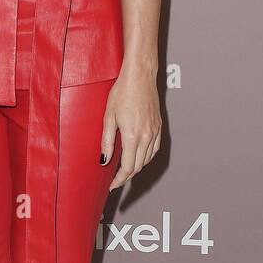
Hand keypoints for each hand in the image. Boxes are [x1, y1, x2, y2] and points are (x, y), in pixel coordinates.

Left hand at [101, 65, 161, 190]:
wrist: (140, 77)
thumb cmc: (122, 93)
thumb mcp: (108, 117)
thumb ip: (106, 140)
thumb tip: (104, 160)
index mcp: (133, 136)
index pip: (127, 167)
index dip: (120, 179)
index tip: (112, 185)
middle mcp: (146, 136)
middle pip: (138, 166)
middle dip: (126, 176)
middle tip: (115, 181)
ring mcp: (155, 132)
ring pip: (147, 159)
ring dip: (136, 167)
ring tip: (124, 170)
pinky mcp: (159, 126)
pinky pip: (154, 149)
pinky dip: (146, 157)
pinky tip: (139, 157)